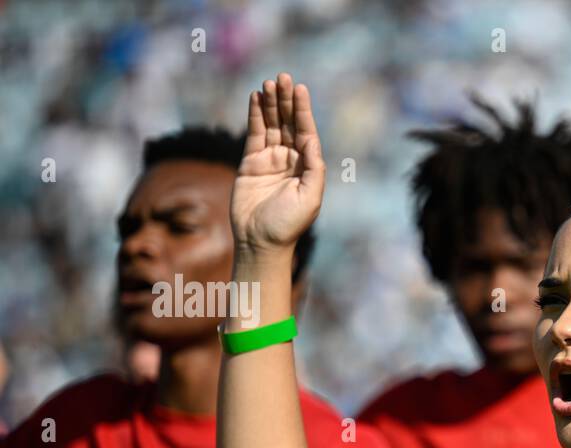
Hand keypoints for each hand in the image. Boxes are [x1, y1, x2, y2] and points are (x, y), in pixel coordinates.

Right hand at [231, 73, 324, 252]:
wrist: (260, 241)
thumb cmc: (288, 224)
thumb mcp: (310, 197)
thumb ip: (314, 169)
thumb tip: (312, 141)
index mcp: (307, 167)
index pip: (306, 132)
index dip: (303, 110)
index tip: (300, 89)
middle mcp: (290, 160)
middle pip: (289, 124)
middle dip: (287, 101)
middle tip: (283, 77)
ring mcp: (270, 160)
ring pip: (272, 125)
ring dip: (271, 104)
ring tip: (269, 83)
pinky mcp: (250, 162)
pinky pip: (254, 134)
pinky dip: (255, 116)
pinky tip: (256, 98)